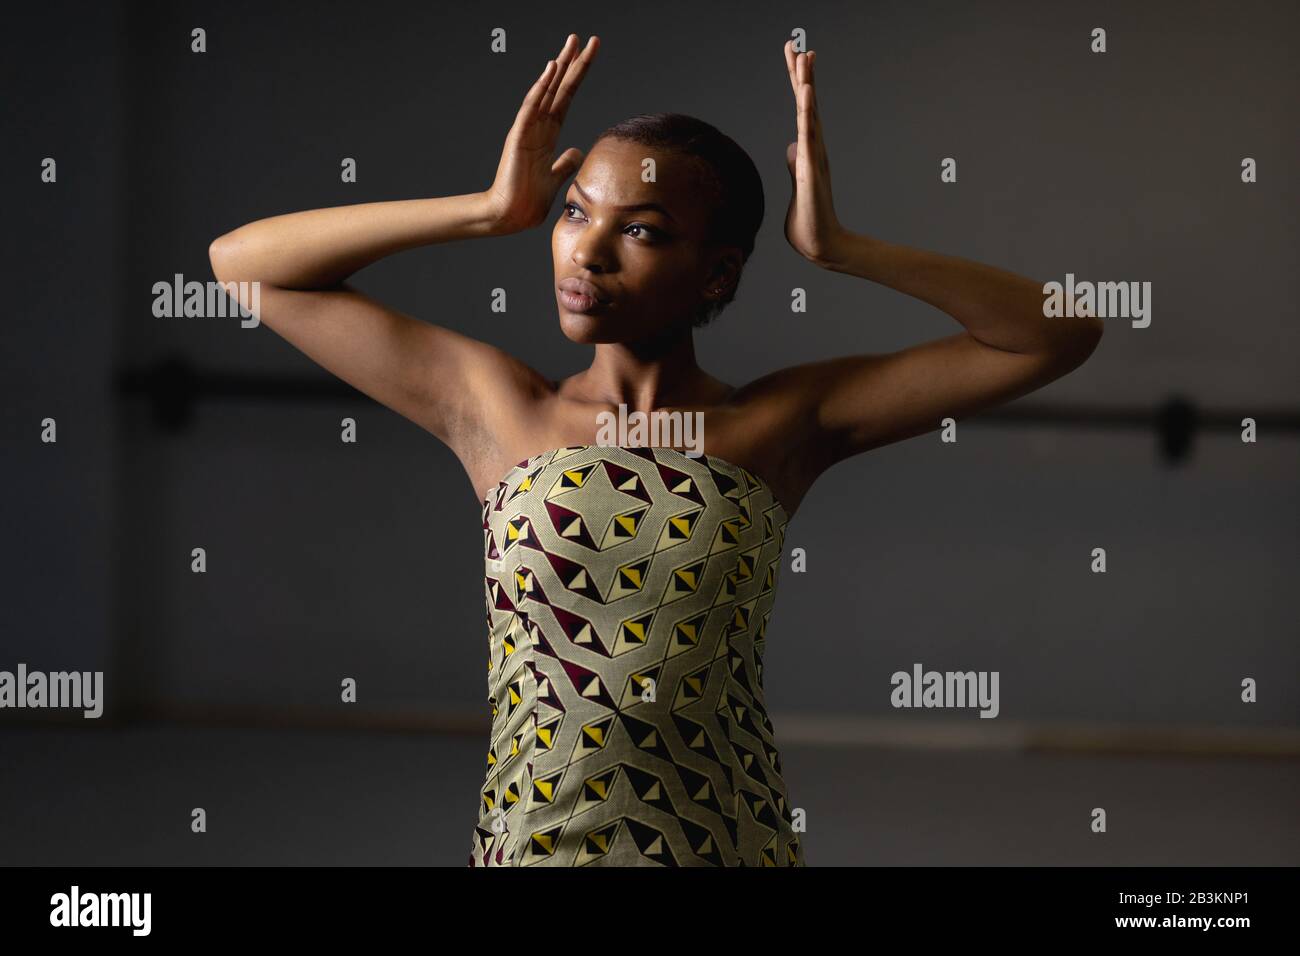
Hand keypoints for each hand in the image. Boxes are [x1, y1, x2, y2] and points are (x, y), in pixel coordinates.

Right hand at [483, 34, 598, 234]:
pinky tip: (550, 70)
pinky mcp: (519, 137)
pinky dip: (540, 88)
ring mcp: (528, 129)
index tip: (590, 55)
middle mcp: (539, 126)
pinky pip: (531, 107)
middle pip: (559, 88)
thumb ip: (565, 163)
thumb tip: (577, 151)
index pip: (566, 98)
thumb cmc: (530, 199)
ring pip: (546, 91)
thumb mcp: (556, 178)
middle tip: (584, 38)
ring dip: (559, 67)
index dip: (578, 76)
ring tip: (571, 43)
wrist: (511, 215)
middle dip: (572, 63)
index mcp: (548, 134)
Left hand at [783, 41, 844, 266]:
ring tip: (805, 56)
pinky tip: (806, 91)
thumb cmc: (807, 221)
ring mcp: (813, 157)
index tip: (793, 55)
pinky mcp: (810, 169)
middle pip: (805, 103)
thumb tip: (792, 146)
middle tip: (798, 44)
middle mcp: (813, 148)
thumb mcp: (797, 186)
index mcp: (807, 150)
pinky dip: (806, 112)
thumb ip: (795, 164)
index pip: (799, 110)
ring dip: (806, 85)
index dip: (796, 83)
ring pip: (809, 113)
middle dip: (800, 73)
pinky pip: (808, 134)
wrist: (820, 245)